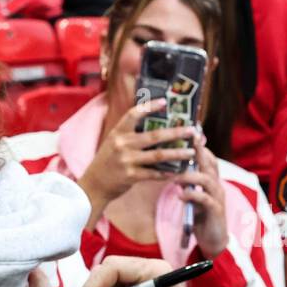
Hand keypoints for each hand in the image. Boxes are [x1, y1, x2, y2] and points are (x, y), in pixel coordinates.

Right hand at [77, 98, 196, 221]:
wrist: (94, 184)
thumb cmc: (108, 161)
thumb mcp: (114, 142)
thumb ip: (130, 135)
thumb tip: (157, 127)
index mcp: (118, 132)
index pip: (133, 114)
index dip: (149, 107)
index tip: (164, 102)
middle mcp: (122, 144)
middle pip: (154, 136)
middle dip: (176, 132)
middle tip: (192, 131)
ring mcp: (127, 160)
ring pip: (158, 155)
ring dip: (177, 154)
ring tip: (191, 152)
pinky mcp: (130, 176)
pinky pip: (153, 173)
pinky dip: (166, 172)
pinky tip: (178, 171)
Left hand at [175, 135, 227, 257]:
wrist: (214, 241)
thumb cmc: (203, 217)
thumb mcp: (195, 198)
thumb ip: (188, 185)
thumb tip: (175, 172)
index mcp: (212, 181)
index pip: (208, 158)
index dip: (200, 145)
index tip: (189, 133)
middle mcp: (216, 185)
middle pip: (209, 163)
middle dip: (198, 151)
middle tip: (185, 141)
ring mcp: (217, 197)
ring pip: (206, 179)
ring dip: (190, 175)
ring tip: (175, 176)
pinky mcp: (215, 211)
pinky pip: (204, 199)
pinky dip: (192, 195)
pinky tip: (180, 196)